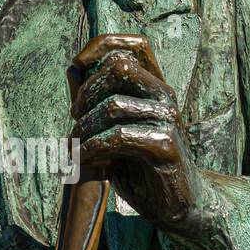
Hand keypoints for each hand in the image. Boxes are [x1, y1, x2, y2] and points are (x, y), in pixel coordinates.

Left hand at [70, 34, 206, 233]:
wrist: (175, 206)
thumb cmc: (140, 166)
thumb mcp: (112, 128)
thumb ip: (95, 100)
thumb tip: (73, 69)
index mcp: (155, 86)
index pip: (135, 44)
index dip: (101, 46)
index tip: (77, 68)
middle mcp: (165, 95)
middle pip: (119, 67)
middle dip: (86, 93)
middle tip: (75, 120)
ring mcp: (168, 119)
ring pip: (114, 105)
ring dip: (84, 128)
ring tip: (76, 147)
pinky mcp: (165, 145)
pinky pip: (118, 136)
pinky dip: (93, 147)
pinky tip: (85, 159)